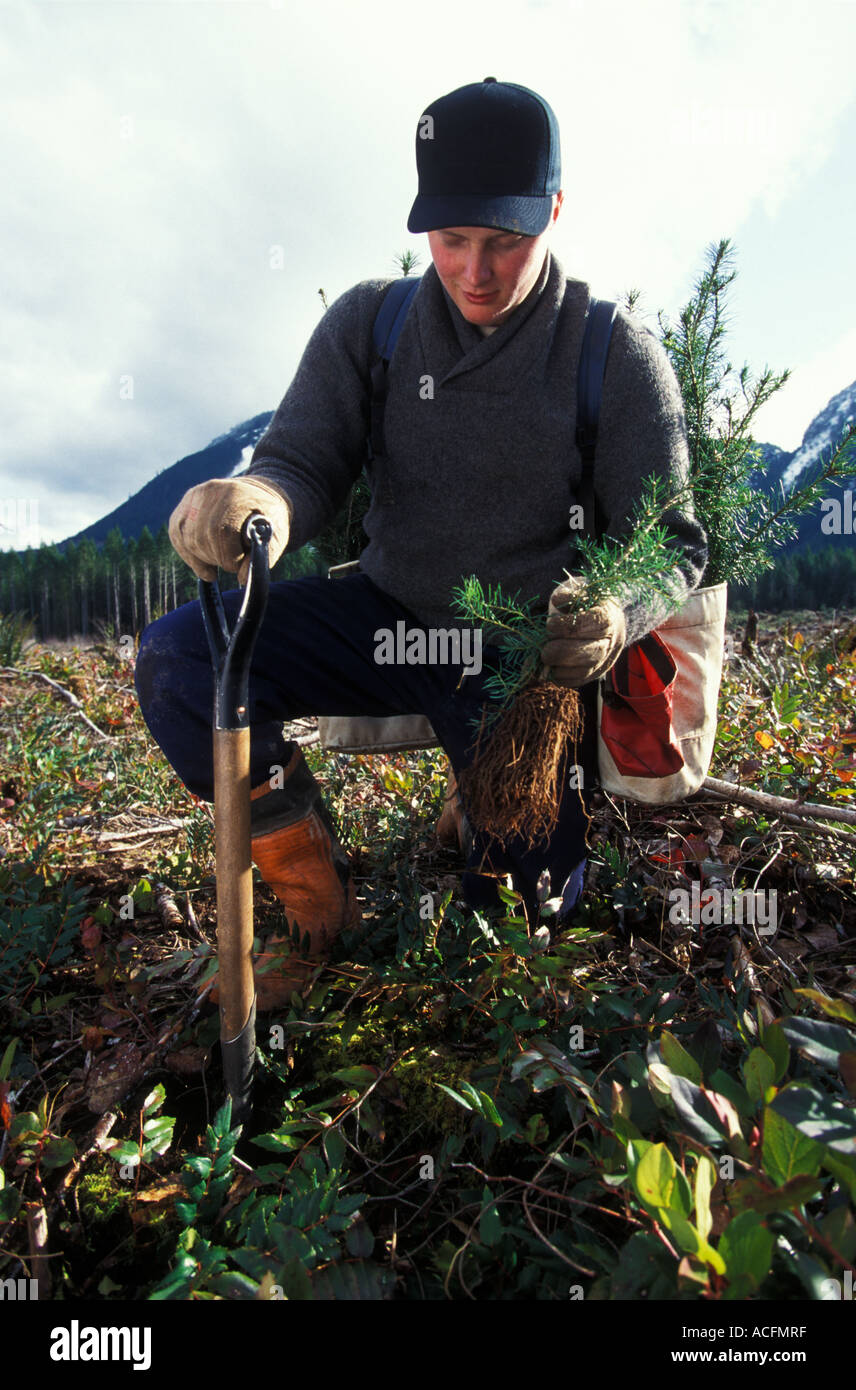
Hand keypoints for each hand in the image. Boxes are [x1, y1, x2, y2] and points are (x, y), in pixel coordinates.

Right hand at [168, 476, 291, 583]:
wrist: (258, 494)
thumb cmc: (269, 518)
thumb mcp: (277, 534)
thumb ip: (265, 556)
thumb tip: (242, 578)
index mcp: (237, 494)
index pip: (223, 532)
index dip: (230, 557)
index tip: (239, 563)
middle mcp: (211, 491)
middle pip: (202, 538)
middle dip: (217, 559)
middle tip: (231, 561)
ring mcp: (194, 497)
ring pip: (188, 540)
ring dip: (204, 558)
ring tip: (221, 557)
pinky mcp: (183, 507)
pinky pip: (177, 536)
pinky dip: (189, 554)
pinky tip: (204, 563)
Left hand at [540, 575, 625, 686]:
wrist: (603, 617)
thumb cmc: (586, 601)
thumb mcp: (579, 590)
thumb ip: (569, 594)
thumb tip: (557, 602)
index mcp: (610, 615)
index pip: (595, 623)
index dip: (570, 626)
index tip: (550, 624)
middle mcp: (612, 640)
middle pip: (593, 652)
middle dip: (564, 652)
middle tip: (544, 651)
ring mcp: (606, 659)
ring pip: (587, 671)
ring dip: (561, 668)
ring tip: (545, 659)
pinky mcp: (595, 672)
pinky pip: (579, 681)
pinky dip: (561, 678)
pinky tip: (549, 670)